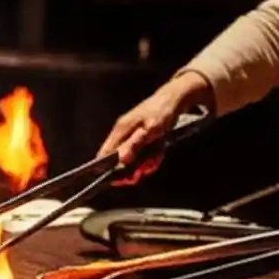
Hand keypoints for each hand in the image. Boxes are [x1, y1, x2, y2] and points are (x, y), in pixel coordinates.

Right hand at [97, 71, 212, 184]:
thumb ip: (135, 144)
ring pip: (132, 157)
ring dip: (144, 163)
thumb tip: (121, 160)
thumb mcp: (151, 129)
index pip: (105, 154)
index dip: (109, 169)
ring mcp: (130, 134)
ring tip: (156, 159)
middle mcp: (122, 132)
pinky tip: (158, 153)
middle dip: (131, 168)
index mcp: (120, 130)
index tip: (121, 180)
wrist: (174, 98)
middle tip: (145, 170)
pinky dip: (150, 156)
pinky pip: (141, 152)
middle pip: (118, 158)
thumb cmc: (162, 112)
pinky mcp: (139, 135)